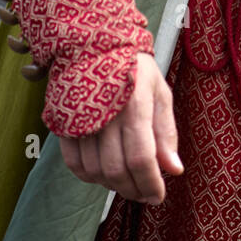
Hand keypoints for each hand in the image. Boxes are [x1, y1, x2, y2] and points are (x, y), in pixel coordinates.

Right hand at [58, 53, 183, 202]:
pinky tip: (104, 174)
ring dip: (113, 186)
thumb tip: (174, 169)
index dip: (151, 184)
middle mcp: (106, 116)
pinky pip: (74, 164)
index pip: (141, 159)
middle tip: (145, 193)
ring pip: (95, 172)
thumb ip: (166, 132)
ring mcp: (83, 121)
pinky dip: (89, 177)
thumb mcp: (160, 93)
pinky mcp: (65, 124)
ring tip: (128, 183)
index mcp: (135, 106)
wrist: (95, 44)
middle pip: (117, 171)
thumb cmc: (134, 68)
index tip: (158, 196)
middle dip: (134, 190)